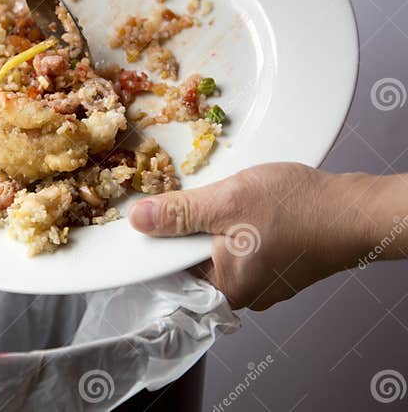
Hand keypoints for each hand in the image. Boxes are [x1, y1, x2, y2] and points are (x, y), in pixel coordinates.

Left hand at [129, 163, 403, 310]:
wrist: (357, 210)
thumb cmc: (300, 209)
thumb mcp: (227, 202)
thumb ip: (179, 213)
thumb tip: (138, 220)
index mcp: (223, 289)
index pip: (167, 273)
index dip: (154, 242)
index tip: (145, 219)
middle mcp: (240, 294)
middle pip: (191, 261)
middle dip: (188, 229)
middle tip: (198, 200)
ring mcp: (260, 283)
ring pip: (216, 251)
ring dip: (213, 224)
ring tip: (228, 202)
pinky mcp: (274, 268)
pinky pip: (240, 248)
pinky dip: (236, 227)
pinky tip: (247, 209)